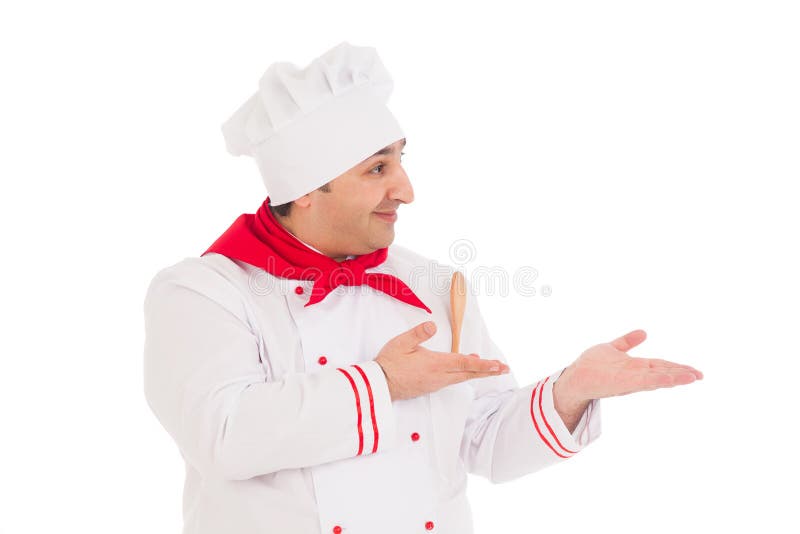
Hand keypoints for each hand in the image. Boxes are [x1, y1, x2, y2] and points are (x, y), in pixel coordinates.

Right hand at [374, 321, 509, 400]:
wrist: (379, 385)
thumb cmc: (389, 363)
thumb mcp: (401, 343)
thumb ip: (418, 334)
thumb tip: (432, 325)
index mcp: (435, 364)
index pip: (464, 363)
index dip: (483, 364)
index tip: (498, 365)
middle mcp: (439, 376)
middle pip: (468, 373)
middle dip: (488, 370)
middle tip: (504, 368)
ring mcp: (435, 383)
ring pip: (461, 377)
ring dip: (477, 372)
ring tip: (490, 367)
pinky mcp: (430, 386)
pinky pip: (452, 380)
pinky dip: (463, 374)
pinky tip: (464, 369)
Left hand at [555, 329, 702, 407]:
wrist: (574, 376)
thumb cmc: (591, 365)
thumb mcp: (612, 348)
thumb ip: (627, 342)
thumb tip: (644, 332)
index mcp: (636, 367)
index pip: (661, 366)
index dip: (677, 367)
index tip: (695, 371)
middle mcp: (636, 374)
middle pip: (663, 373)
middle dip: (681, 374)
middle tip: (700, 375)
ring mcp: (630, 380)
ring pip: (656, 379)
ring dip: (674, 378)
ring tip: (692, 377)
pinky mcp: (621, 383)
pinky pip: (641, 382)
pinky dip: (655, 380)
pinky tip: (668, 379)